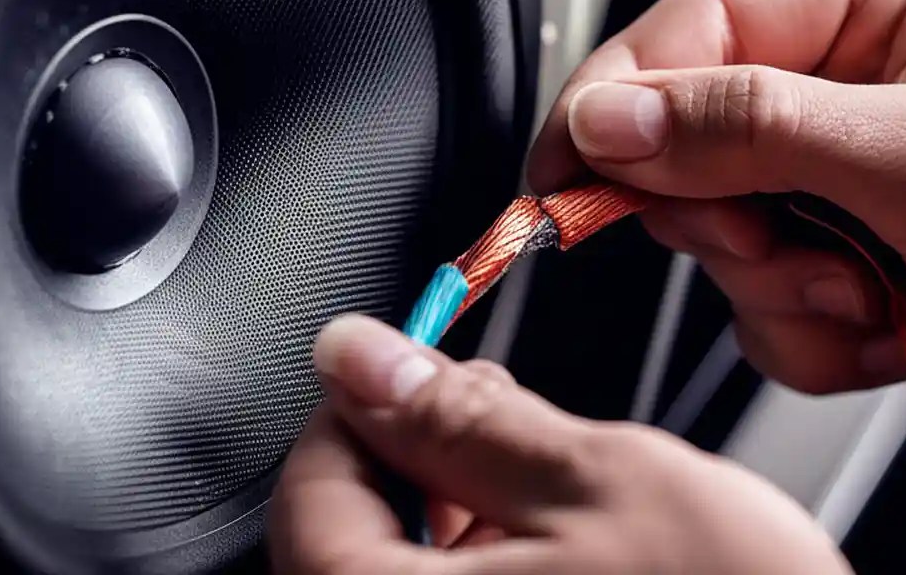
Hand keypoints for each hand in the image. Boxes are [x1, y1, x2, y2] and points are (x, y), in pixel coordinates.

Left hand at [269, 314, 849, 573]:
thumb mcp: (596, 482)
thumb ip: (462, 418)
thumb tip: (359, 354)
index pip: (309, 488)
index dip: (366, 400)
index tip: (417, 362)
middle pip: (353, 537)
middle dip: (422, 452)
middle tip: (498, 410)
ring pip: (412, 574)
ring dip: (462, 509)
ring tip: (550, 481)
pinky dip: (495, 566)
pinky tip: (561, 547)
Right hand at [526, 0, 905, 451]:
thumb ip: (750, 126)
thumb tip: (613, 116)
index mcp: (870, 0)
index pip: (688, 28)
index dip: (614, 99)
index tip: (566, 173)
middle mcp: (843, 78)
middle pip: (684, 135)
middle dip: (720, 215)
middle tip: (768, 244)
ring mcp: (837, 173)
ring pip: (714, 230)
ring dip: (777, 284)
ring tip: (865, 293)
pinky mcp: (841, 253)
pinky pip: (758, 296)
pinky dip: (807, 330)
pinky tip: (882, 327)